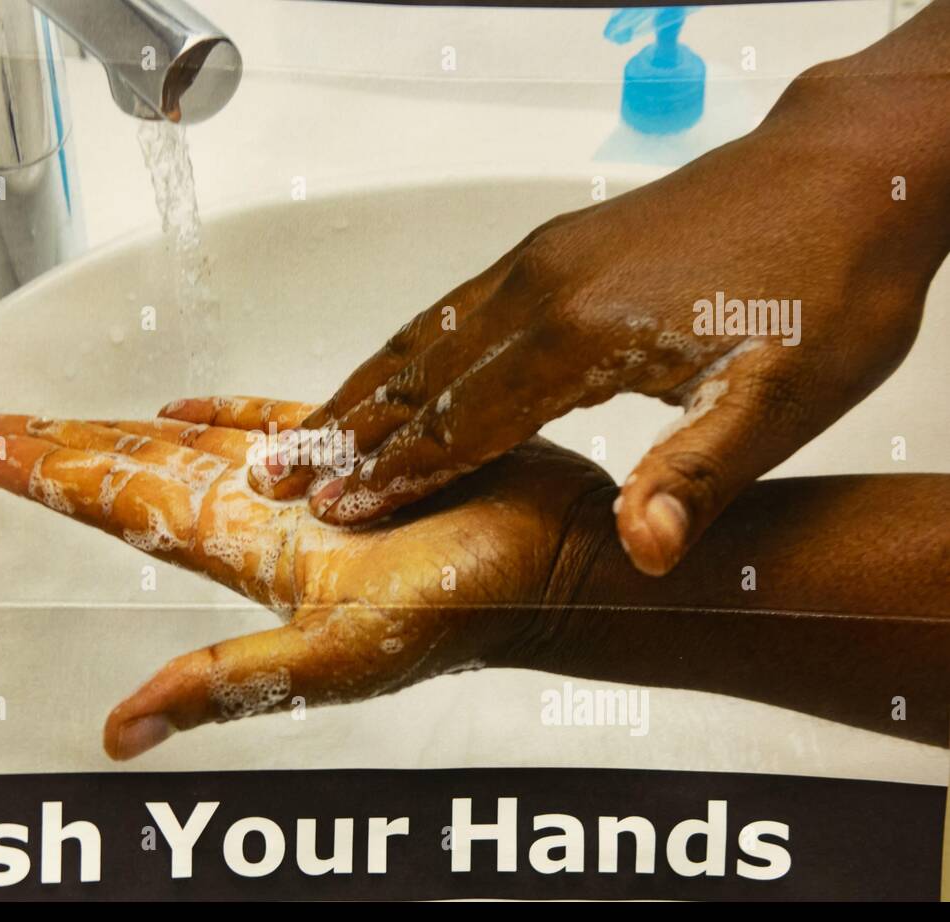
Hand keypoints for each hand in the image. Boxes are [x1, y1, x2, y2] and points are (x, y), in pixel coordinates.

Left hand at [0, 404, 611, 758]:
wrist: (553, 566)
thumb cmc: (463, 612)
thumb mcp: (337, 657)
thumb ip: (231, 682)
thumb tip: (120, 733)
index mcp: (247, 552)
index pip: (124, 507)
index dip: (52, 477)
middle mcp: (264, 518)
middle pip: (140, 476)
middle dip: (64, 453)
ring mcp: (310, 484)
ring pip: (195, 447)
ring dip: (127, 432)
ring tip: (65, 421)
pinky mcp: (359, 451)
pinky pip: (274, 425)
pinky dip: (225, 411)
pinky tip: (187, 404)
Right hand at [217, 45, 949, 577]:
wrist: (856, 165)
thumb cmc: (832, 277)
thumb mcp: (787, 394)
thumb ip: (703, 474)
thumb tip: (643, 551)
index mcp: (580, 334)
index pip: (462, 423)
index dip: (395, 475)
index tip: (333, 510)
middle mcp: (541, 289)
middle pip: (418, 376)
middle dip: (342, 432)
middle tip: (271, 471)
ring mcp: (543, 260)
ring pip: (425, 336)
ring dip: (359, 387)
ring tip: (303, 425)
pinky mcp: (557, 246)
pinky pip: (454, 306)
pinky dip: (405, 349)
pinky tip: (393, 368)